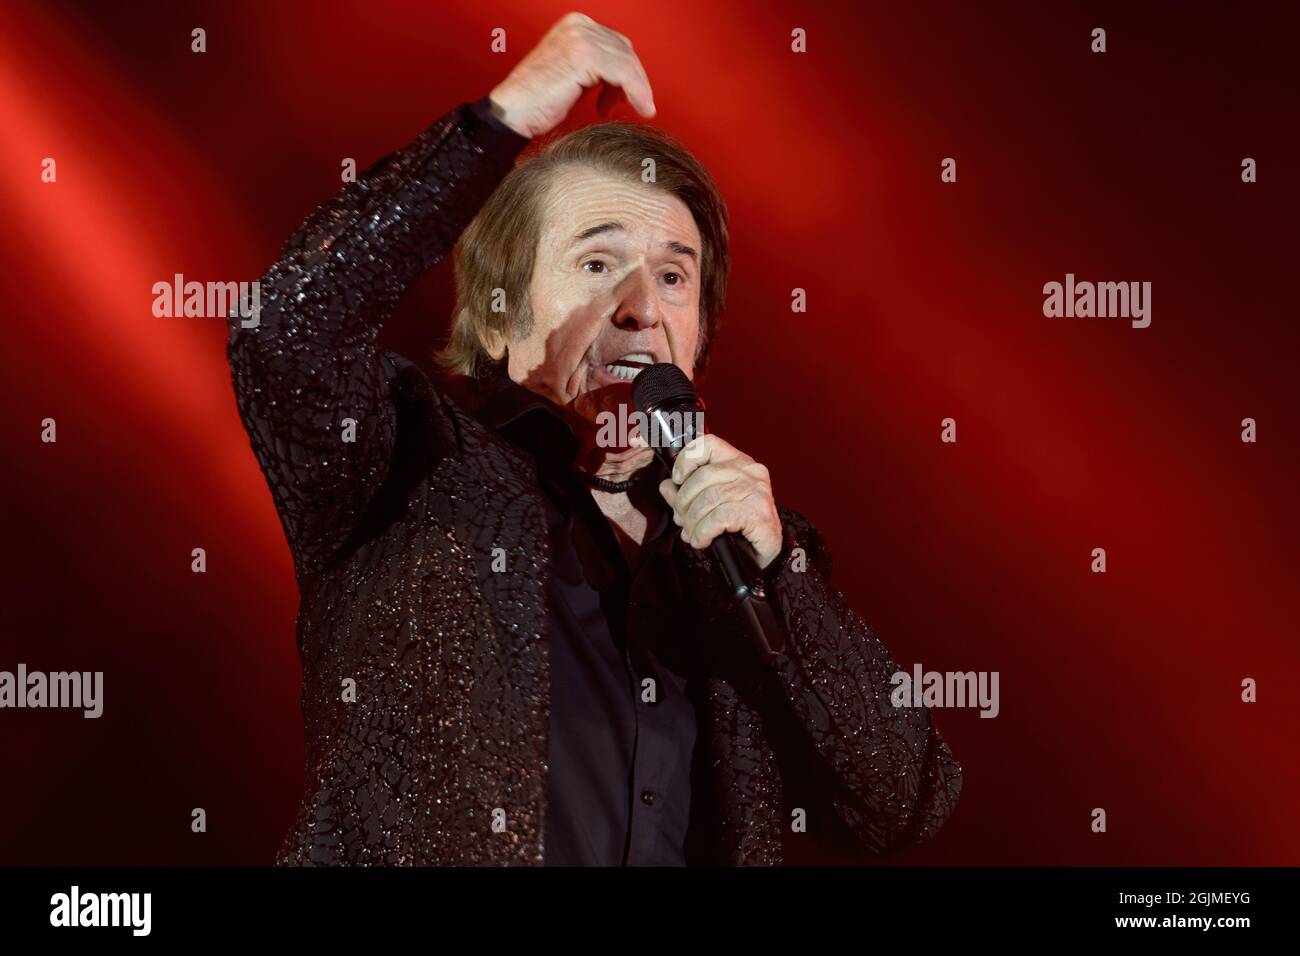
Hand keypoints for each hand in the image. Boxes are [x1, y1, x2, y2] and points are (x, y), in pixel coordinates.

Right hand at [488, 12, 655, 138]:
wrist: (514, 112)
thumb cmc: (538, 100)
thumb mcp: (574, 75)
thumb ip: (596, 68)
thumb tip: (623, 77)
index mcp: (575, 24)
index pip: (617, 43)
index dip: (628, 70)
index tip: (628, 94)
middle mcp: (578, 25)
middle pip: (625, 50)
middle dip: (633, 80)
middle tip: (633, 104)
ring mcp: (580, 38)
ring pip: (627, 62)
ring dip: (638, 89)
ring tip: (637, 108)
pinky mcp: (585, 57)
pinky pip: (624, 74)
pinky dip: (637, 92)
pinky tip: (639, 107)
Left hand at [658, 434, 783, 569]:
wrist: (768, 550)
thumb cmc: (742, 524)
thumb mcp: (713, 503)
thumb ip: (688, 493)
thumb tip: (667, 487)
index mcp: (738, 462)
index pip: (709, 444)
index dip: (686, 459)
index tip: (677, 480)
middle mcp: (749, 471)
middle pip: (703, 476)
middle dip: (684, 501)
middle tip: (681, 519)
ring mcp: (755, 491)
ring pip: (708, 499)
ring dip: (692, 521)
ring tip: (691, 533)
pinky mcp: (757, 513)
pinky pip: (718, 518)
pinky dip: (703, 532)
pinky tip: (701, 540)